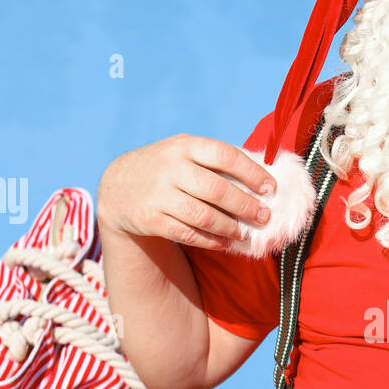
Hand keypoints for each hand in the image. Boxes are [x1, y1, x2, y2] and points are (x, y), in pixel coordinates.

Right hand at [96, 134, 276, 250]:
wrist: (118, 187)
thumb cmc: (165, 169)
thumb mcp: (182, 152)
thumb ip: (213, 161)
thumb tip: (260, 180)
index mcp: (184, 146)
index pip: (225, 155)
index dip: (252, 173)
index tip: (270, 188)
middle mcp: (171, 168)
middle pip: (218, 190)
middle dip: (246, 206)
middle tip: (264, 216)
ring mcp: (160, 195)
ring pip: (204, 216)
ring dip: (230, 227)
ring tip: (244, 232)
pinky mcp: (152, 219)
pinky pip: (189, 234)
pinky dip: (211, 240)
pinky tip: (224, 242)